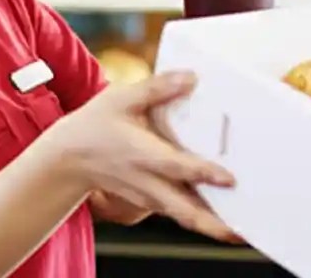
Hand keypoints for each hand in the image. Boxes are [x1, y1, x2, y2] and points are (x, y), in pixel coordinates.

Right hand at [47, 71, 238, 241]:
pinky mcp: (150, 201)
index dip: (202, 173)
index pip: (176, 167)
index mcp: (141, 154)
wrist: (68, 158)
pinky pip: (178, 213)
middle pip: (183, 210)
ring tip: (241, 233)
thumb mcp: (121, 98)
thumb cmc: (95, 124)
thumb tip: (191, 78)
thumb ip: (158, 88)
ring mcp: (148, 196)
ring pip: (183, 217)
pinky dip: (200, 218)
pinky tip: (224, 218)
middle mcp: (146, 181)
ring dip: (210, 226)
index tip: (228, 178)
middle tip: (242, 233)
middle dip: (212, 224)